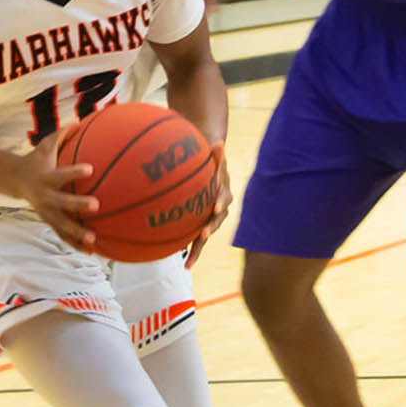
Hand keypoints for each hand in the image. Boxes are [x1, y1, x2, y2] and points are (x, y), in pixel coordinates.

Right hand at [13, 134, 97, 251]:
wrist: (14, 180)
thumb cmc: (37, 160)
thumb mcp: (45, 145)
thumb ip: (63, 133)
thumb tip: (81, 119)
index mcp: (46, 178)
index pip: (61, 175)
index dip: (74, 172)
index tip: (90, 168)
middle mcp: (45, 198)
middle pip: (62, 204)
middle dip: (77, 205)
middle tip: (97, 205)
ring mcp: (46, 212)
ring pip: (62, 226)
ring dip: (77, 234)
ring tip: (95, 240)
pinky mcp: (50, 222)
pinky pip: (64, 236)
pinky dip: (77, 244)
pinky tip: (94, 252)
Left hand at [185, 143, 230, 268]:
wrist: (209, 174)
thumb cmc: (209, 164)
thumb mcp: (214, 157)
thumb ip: (216, 154)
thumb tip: (218, 142)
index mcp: (222, 194)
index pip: (223, 199)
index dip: (220, 203)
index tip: (216, 208)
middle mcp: (218, 209)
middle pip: (216, 222)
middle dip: (209, 229)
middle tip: (203, 235)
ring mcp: (209, 219)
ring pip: (205, 235)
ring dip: (198, 248)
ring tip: (189, 263)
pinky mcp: (199, 226)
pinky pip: (195, 240)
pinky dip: (190, 251)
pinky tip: (183, 264)